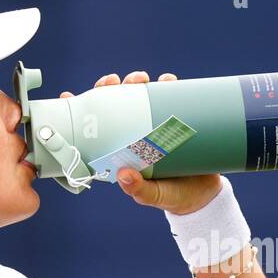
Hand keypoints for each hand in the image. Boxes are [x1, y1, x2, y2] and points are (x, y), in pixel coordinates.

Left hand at [58, 70, 221, 213]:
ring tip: (141, 80)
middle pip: (118, 103)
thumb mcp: (153, 196)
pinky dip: (167, 85)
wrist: (205, 195)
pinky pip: (171, 97)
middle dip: (112, 87)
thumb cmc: (172, 196)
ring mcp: (156, 124)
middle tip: (115, 82)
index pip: (98, 126)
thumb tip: (123, 175)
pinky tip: (167, 80)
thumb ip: (138, 189)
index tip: (72, 97)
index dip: (83, 111)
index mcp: (123, 149)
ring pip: (141, 96)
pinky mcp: (177, 119)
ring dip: (137, 81)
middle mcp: (137, 133)